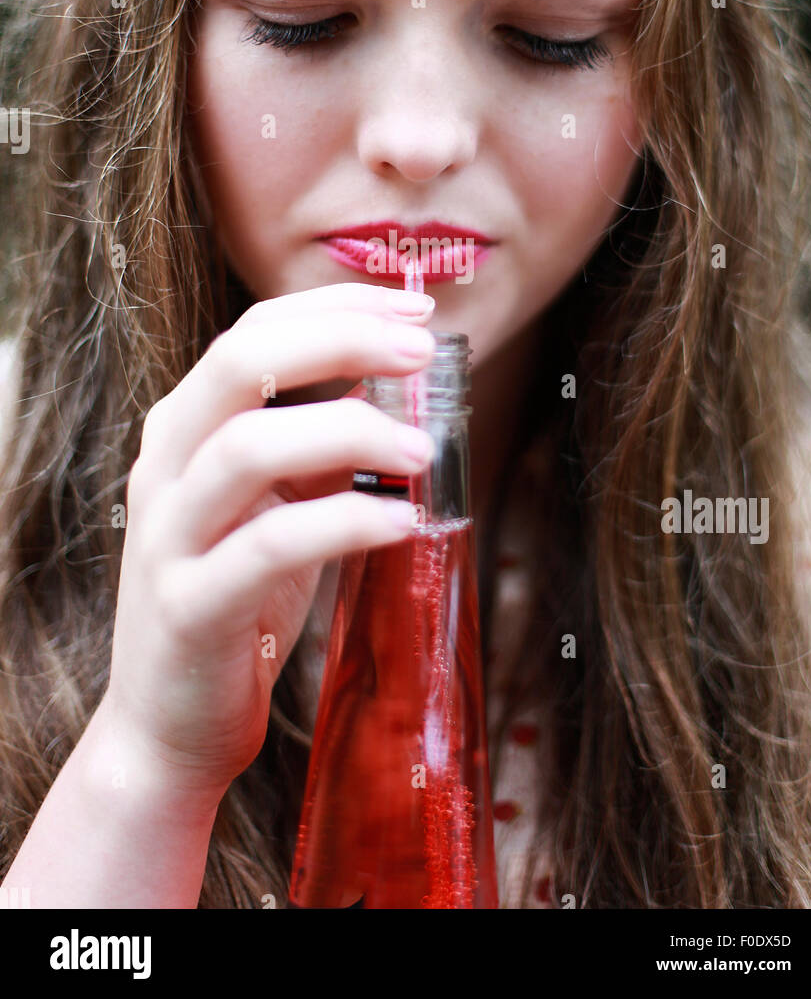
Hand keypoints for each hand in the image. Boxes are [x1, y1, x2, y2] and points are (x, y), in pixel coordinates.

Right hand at [102, 282, 436, 809]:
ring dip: (350, 431)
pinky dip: (345, 522)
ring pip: (248, 446)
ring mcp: (169, 534)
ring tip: (426, 446)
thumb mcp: (277, 500)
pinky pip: (269, 546)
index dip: (338, 308)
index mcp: (186, 426)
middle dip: (341, 339)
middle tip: (424, 351)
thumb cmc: (239, 596)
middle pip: (242, 362)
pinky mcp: (190, 606)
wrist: (170, 722)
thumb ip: (317, 441)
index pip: (255, 331)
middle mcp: (165, 465)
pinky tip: (404, 519)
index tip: (417, 308)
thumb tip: (398, 378)